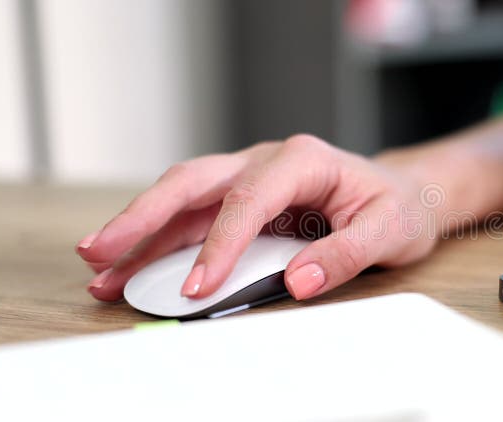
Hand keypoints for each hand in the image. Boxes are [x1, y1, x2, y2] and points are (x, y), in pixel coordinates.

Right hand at [76, 134, 437, 301]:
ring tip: (100, 268)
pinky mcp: (243, 201)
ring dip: (140, 232)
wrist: (404, 193)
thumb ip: (346, 254)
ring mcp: (250, 178)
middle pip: (193, 183)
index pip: (248, 201)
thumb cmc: (396, 206)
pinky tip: (134, 264)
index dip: (217, 245)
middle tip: (99, 252)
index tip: (196, 288)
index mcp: (302, 160)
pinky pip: (194, 218)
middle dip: (142, 217)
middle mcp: (267, 162)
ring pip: (183, 199)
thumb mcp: (388, 229)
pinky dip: (162, 241)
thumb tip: (298, 281)